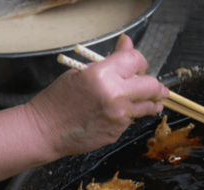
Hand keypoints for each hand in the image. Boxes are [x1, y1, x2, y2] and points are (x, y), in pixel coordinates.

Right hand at [25, 35, 168, 159]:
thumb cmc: (59, 99)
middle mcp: (115, 95)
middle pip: (152, 86)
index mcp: (103, 75)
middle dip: (156, 85)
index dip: (140, 61)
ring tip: (153, 101)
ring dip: (150, 102)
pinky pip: (131, 120)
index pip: (136, 60)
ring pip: (148, 106)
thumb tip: (127, 44)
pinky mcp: (118, 132)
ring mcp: (119, 116)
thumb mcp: (80, 72)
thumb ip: (109, 61)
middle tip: (157, 88)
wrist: (46, 130)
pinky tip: (116, 114)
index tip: (139, 65)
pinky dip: (129, 116)